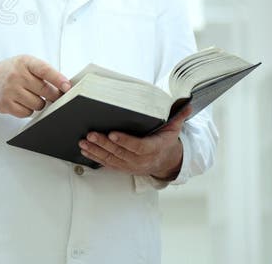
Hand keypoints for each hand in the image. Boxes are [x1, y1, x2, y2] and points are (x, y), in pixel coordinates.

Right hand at [0, 55, 70, 131]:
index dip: (58, 79)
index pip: (45, 70)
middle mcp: (17, 75)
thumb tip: (63, 86)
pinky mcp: (7, 104)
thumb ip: (42, 72)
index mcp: (25, 62)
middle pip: (46, 91)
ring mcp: (11, 90)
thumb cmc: (9, 73)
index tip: (67, 87)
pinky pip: (28, 113)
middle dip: (53, 96)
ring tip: (29, 96)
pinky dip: (28, 110)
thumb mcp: (24, 64)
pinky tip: (21, 102)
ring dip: (39, 103)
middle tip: (52, 95)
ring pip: (39, 104)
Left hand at [78, 105, 192, 178]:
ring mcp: (131, 165)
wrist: (166, 162)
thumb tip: (188, 103)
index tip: (112, 134)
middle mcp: (141, 160)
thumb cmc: (166, 142)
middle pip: (120, 153)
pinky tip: (85, 150)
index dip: (125, 141)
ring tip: (83, 141)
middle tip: (91, 134)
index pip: (138, 147)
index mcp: (154, 148)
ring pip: (111, 159)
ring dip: (96, 151)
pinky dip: (95, 158)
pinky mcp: (122, 168)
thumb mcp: (174, 129)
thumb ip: (179, 116)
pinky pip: (107, 164)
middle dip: (104, 144)